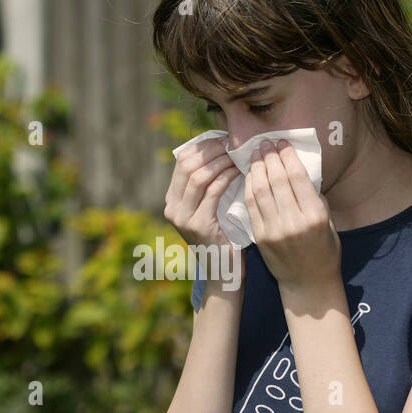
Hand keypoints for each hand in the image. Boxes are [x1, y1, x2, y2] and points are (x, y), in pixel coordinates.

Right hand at [165, 137, 245, 286]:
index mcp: (171, 201)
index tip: (223, 138)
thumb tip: (222, 148)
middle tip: (233, 143)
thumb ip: (209, 185)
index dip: (203, 146)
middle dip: (212, 150)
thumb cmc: (223, 238)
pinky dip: (227, 177)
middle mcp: (172, 208)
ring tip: (238, 155)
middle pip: (188, 165)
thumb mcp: (210, 208)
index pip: (182, 161)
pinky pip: (213, 191)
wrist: (223, 274)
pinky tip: (239, 172)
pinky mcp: (198, 225)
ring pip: (199, 176)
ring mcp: (182, 218)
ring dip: (221, 161)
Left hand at [244, 138, 340, 295]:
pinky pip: (251, 205)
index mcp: (315, 215)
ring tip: (255, 154)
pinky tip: (250, 175)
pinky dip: (249, 186)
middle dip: (269, 157)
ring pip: (260, 190)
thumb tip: (297, 168)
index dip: (287, 156)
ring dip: (256, 168)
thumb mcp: (328, 221)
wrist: (308, 283)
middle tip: (265, 143)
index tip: (282, 142)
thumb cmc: (324, 250)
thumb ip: (314, 197)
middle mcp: (293, 222)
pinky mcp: (260, 237)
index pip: (297, 177)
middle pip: (276, 180)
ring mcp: (274, 230)